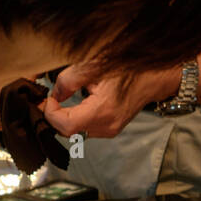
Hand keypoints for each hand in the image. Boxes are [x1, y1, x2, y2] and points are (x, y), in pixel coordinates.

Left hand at [42, 64, 180, 138]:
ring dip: (64, 119)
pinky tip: (75, 106)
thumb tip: (53, 95)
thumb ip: (68, 81)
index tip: (48, 98)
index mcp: (103, 111)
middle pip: (68, 132)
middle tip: (49, 100)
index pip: (65, 125)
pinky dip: (75, 120)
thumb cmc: (126, 69)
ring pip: (75, 133)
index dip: (50, 113)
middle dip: (54, 117)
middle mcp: (107, 126)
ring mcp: (109, 131)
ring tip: (61, 101)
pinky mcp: (111, 130)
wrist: (151, 78)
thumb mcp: (93, 67)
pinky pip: (85, 130)